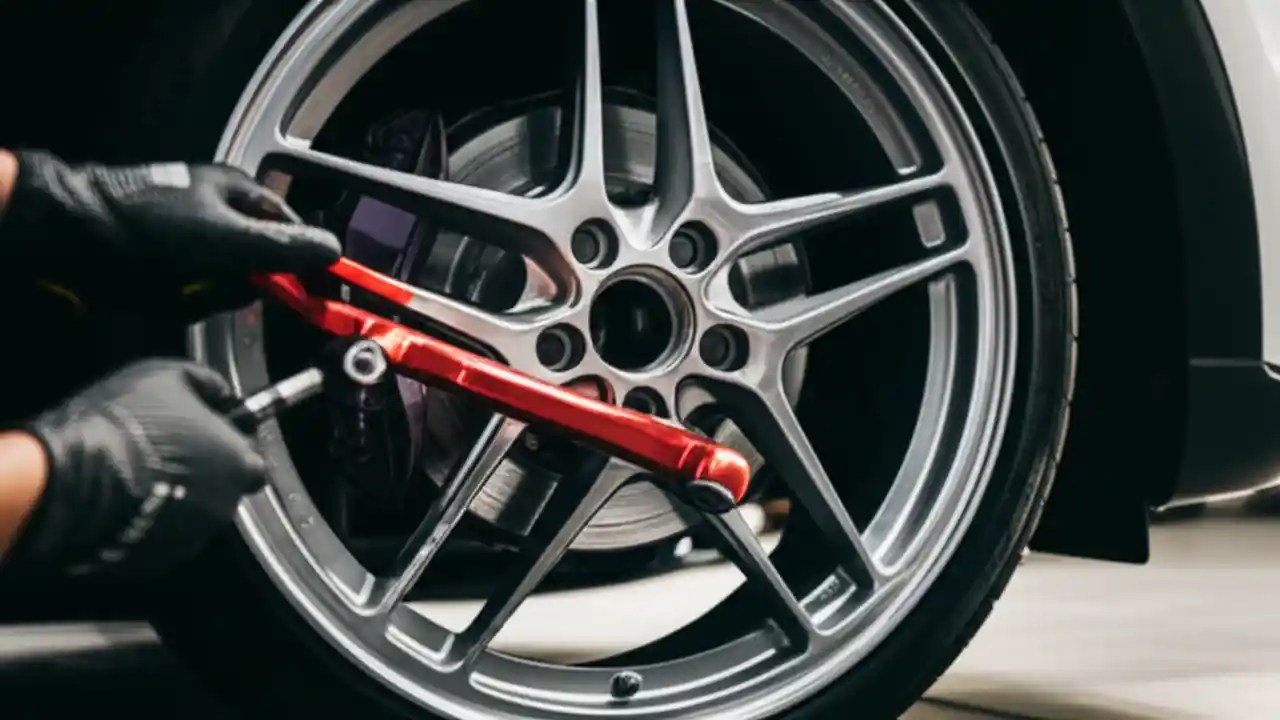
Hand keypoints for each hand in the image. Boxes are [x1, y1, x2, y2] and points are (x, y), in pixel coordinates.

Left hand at [0, 149, 340, 314]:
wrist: (74, 239)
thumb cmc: (151, 226)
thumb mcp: (230, 238)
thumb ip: (285, 248)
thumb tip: (333, 251)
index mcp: (239, 194)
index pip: (294, 234)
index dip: (306, 264)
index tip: (317, 294)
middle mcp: (220, 214)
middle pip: (262, 265)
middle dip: (247, 284)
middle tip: (226, 285)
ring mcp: (192, 241)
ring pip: (229, 284)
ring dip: (214, 295)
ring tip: (188, 287)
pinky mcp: (169, 266)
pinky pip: (197, 294)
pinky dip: (189, 300)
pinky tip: (171, 292)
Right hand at [5, 360, 267, 577]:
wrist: (67, 477)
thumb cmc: (122, 424)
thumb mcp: (169, 375)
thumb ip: (208, 384)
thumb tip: (221, 392)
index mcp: (238, 463)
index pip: (253, 460)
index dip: (228, 446)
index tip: (205, 435)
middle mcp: (223, 506)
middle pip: (222, 490)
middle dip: (200, 474)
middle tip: (164, 453)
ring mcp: (189, 539)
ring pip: (190, 516)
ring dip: (173, 499)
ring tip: (137, 475)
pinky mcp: (153, 562)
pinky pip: (157, 539)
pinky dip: (145, 523)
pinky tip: (121, 500)